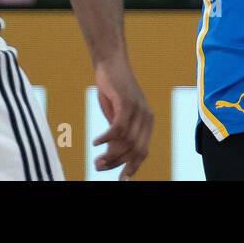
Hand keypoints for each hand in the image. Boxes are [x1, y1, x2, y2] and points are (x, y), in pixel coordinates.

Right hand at [92, 54, 152, 178]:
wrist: (111, 63)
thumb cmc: (113, 90)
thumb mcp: (117, 115)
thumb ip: (118, 134)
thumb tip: (112, 156)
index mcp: (147, 122)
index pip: (143, 152)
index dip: (132, 167)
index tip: (121, 180)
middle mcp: (146, 117)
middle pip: (134, 150)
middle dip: (117, 163)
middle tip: (99, 167)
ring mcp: (138, 109)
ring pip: (126, 142)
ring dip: (109, 153)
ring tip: (96, 159)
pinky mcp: (127, 102)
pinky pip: (118, 128)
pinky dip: (106, 138)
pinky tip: (96, 142)